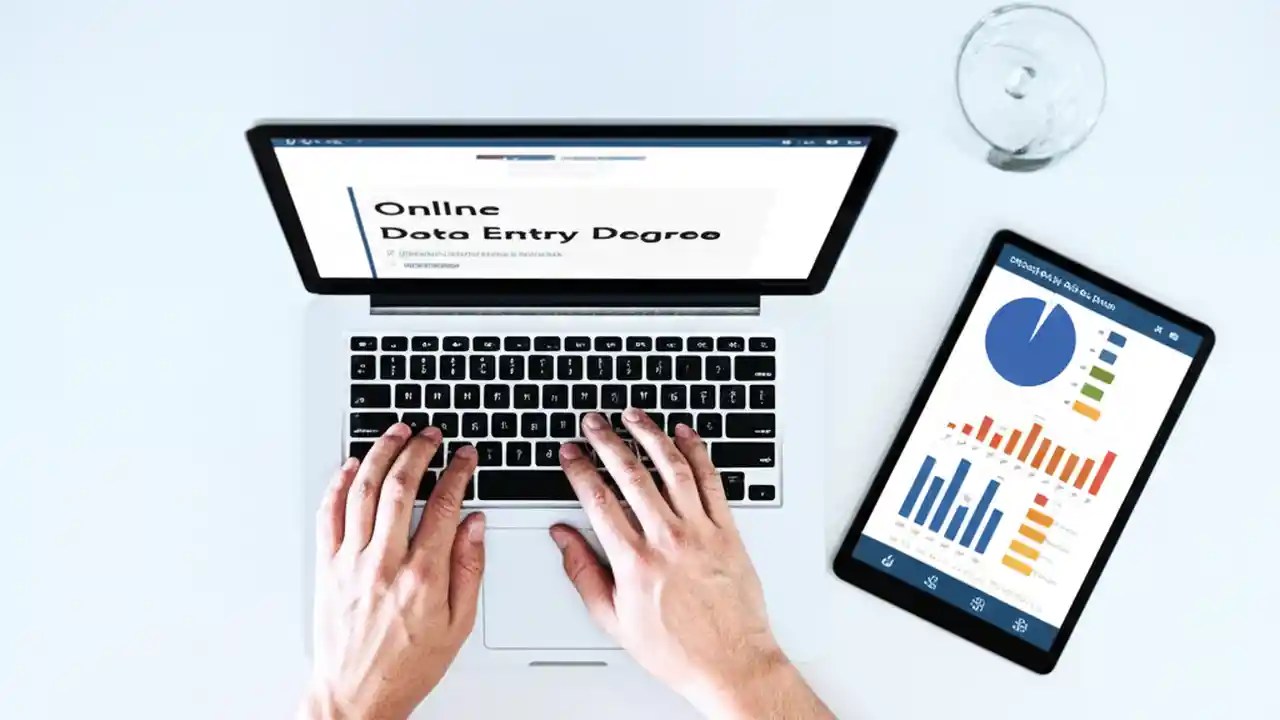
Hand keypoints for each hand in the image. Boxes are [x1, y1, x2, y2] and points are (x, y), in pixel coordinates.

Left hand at [301, 423, 484, 719]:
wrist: (356, 695)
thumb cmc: (407, 666)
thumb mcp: (459, 625)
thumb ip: (470, 569)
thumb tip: (474, 526)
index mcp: (423, 576)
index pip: (444, 505)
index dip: (457, 472)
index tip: (464, 457)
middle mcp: (384, 563)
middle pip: (400, 487)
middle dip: (418, 450)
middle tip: (430, 435)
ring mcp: (351, 562)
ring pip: (363, 491)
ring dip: (380, 454)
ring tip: (395, 434)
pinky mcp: (327, 567)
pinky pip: (329, 514)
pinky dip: (339, 484)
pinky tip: (351, 467)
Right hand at [551, 410, 831, 718]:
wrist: (730, 663)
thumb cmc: (676, 649)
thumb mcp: (614, 619)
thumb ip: (583, 573)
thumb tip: (562, 538)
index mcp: (633, 562)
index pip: (598, 501)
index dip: (579, 470)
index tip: (570, 452)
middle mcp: (666, 540)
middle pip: (631, 476)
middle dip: (607, 442)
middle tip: (594, 422)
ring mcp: (700, 532)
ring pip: (672, 469)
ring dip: (650, 436)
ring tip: (634, 415)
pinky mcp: (727, 531)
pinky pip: (711, 482)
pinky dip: (697, 453)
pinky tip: (685, 435)